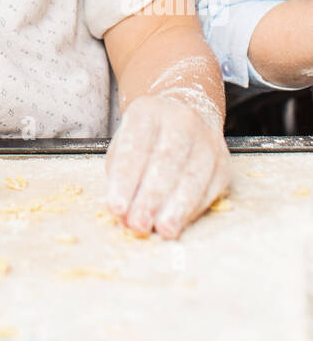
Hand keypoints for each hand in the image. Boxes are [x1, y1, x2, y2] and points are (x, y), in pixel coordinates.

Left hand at [105, 93, 229, 239]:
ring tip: (163, 229)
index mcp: (147, 111)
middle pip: (166, 161)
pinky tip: (181, 221)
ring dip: (177, 207)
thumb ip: (120, 176)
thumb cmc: (147, 138)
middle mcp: (180, 119)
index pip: (135, 146)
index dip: (125, 180)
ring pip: (193, 175)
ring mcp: (206, 138)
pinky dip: (195, 208)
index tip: (116, 208)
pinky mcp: (224, 160)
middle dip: (151, 197)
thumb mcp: (125, 144)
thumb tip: (123, 213)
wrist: (184, 113)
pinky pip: (212, 187)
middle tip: (138, 224)